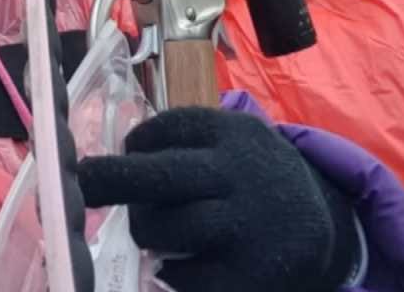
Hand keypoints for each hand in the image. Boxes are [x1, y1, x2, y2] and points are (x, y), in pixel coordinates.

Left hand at [78, 107, 352, 290]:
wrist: (320, 232)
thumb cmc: (253, 182)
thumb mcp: (236, 143)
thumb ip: (187, 143)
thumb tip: (115, 157)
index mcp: (236, 134)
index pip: (170, 127)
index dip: (139, 141)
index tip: (129, 150)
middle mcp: (240, 175)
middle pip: (159, 175)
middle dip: (110, 178)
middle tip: (83, 183)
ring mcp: (243, 227)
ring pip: (161, 227)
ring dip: (145, 228)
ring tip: (154, 227)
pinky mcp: (246, 276)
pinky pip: (179, 275)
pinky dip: (170, 269)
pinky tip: (181, 259)